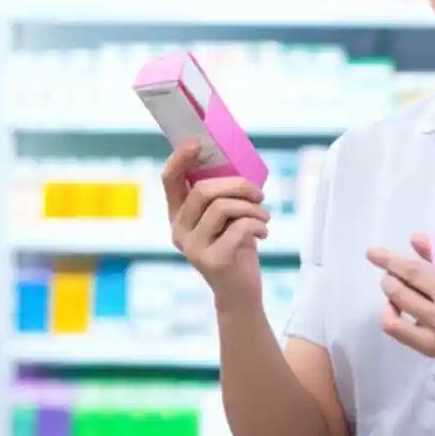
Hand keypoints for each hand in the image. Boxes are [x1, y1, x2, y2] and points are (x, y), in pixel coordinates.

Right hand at [163, 142, 269, 310]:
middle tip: (259, 195)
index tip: (198, 143)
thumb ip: (222, 196)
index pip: (170, 180)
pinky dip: (258, 225)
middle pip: (203, 190)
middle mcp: (179, 230)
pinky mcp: (211, 260)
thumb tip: (235, 163)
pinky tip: (263, 234)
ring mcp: (192, 247)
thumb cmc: (236, 247)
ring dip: (252, 207)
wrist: (240, 292)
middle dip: (238, 186)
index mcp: (179, 215)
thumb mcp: (226, 218)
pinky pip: (239, 228)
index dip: (181, 158)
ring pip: (223, 207)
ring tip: (264, 217)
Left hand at [367, 234, 434, 361]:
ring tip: (398, 288)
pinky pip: (398, 332)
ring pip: (393, 313)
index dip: (391, 261)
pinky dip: (391, 316)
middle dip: (391, 276)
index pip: (415, 272)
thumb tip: (414, 240)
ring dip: (391, 295)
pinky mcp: (430, 350)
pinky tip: (399, 308)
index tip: (372, 253)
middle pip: (400, 291)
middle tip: (394, 271)